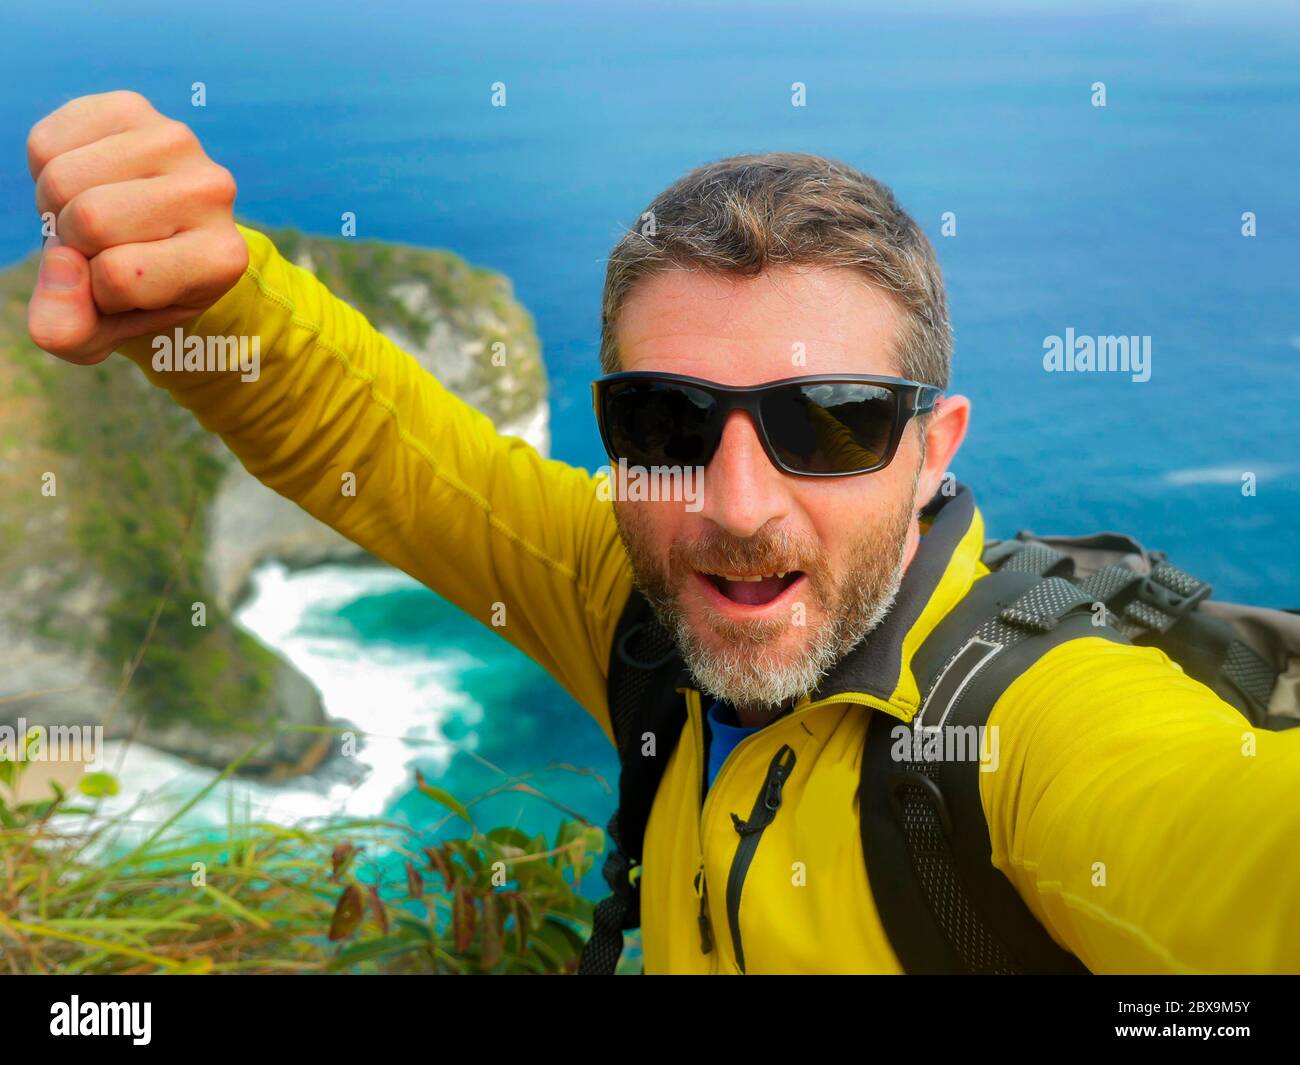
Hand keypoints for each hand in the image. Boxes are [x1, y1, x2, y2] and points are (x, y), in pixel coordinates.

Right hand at [26, 90, 247, 364]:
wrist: (146, 236)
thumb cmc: (132, 293)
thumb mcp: (104, 330)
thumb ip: (69, 328)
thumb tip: (61, 266)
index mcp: (223, 257)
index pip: (121, 277)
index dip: (99, 293)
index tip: (125, 289)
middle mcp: (215, 191)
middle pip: (89, 218)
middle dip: (71, 244)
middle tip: (101, 248)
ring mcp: (178, 141)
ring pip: (63, 179)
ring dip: (55, 207)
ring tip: (94, 217)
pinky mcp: (131, 107)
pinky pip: (46, 144)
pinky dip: (45, 170)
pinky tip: (86, 182)